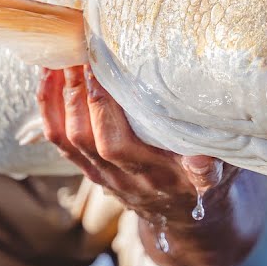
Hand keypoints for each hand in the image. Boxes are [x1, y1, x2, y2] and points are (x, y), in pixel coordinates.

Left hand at [36, 65, 237, 224]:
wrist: (181, 213)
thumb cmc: (202, 182)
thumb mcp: (218, 178)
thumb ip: (210, 170)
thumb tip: (203, 159)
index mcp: (152, 176)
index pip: (116, 145)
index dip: (102, 109)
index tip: (98, 69)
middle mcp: (121, 177)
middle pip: (85, 137)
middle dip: (77, 93)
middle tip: (77, 51)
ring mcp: (100, 174)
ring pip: (67, 138)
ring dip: (59, 97)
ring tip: (58, 57)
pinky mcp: (87, 166)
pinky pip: (58, 139)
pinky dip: (49, 106)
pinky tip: (48, 76)